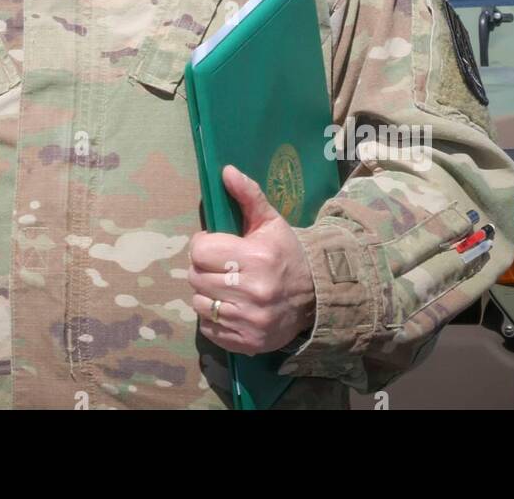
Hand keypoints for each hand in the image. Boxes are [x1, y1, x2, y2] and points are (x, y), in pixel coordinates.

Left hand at [188, 164, 315, 354]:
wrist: (317, 296)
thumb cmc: (287, 253)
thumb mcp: (271, 221)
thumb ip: (248, 195)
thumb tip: (226, 170)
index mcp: (255, 258)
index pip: (200, 251)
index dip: (203, 245)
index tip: (215, 243)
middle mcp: (252, 292)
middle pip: (196, 277)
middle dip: (203, 268)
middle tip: (219, 265)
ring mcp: (249, 320)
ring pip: (199, 303)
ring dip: (206, 293)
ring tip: (224, 286)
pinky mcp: (248, 342)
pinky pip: (210, 329)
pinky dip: (213, 319)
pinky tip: (230, 306)